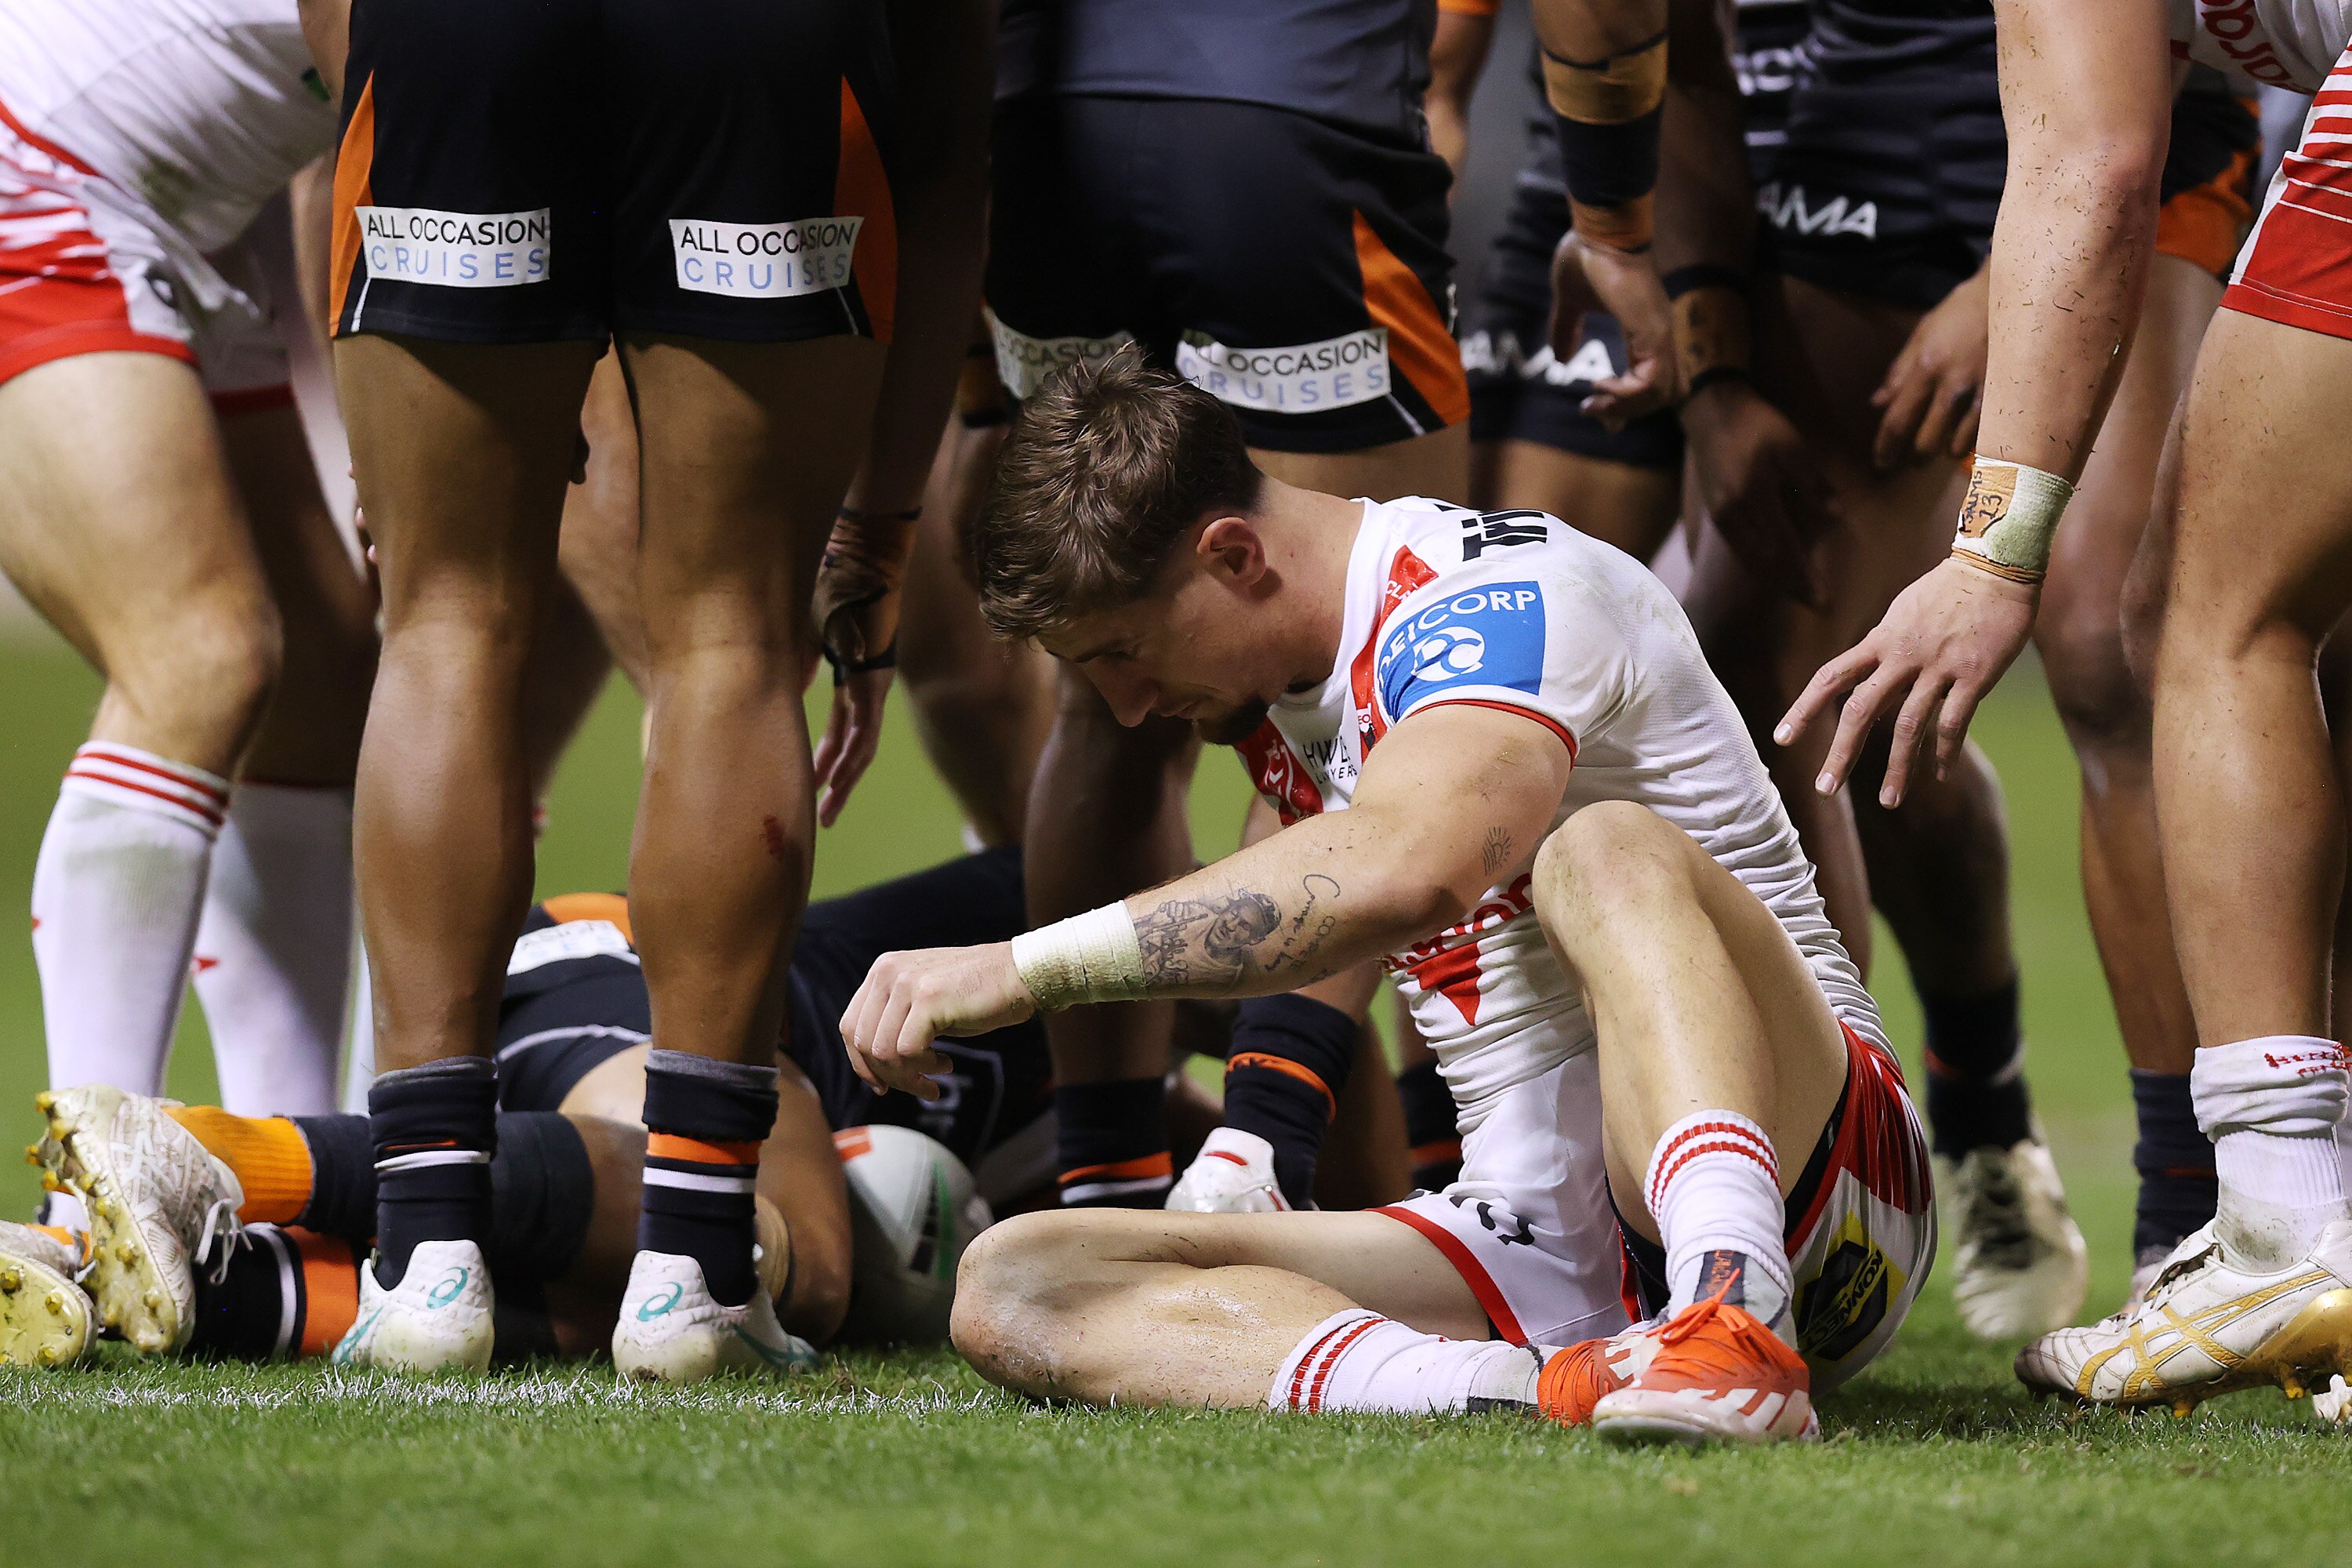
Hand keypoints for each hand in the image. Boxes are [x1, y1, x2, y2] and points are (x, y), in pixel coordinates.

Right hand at [810, 514, 915, 826]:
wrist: (857, 563)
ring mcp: (873, 687)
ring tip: (829, 809)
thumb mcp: (803, 633)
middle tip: (822, 815)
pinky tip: (838, 779)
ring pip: (862, 747)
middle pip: (852, 747)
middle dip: (836, 782)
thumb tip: (782, 690)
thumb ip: (796, 663)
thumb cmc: (830, 588)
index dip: (825, 757)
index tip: (811, 779)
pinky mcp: (875, 683)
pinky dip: (851, 756)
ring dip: (845, 781)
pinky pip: (864, 730)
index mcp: (849, 678)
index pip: (838, 729)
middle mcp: (865, 688)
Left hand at [839, 943, 1037, 1098]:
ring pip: (882, 1052)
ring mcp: (906, 983)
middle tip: (918, 1088)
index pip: (850, 1026)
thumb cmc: (978, 994)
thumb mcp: (925, 1003)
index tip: (882, 1085)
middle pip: (862, 1042)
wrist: (1021, 974)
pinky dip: (925, 1069)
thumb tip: (874, 1066)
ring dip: (908, 1076)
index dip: (861, 1063)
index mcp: (883, 970)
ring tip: (936, 1078)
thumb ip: (896, 1021)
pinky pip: (907, 1052)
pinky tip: (947, 1065)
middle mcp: (888, 972)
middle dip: (887, 1076)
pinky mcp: (927, 999)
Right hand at [1548, 234, 1678, 428]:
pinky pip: (1650, 382)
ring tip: (1594, 401)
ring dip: (1625, 408)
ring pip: (1662, 395)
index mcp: (1646, 329)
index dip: (1630, 404)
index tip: (1600, 415)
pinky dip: (1627, 394)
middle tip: (1592, 410)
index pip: (1654, 380)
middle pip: (1665, 395)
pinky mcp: (1652, 332)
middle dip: (1627, 412)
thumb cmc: (1587, 255)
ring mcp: (1660, 334)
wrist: (1600, 229)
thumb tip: (1561, 359)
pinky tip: (1600, 384)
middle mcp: (1660, 336)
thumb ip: (1566, 329)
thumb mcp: (1570, 301)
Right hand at [1681, 380, 1831, 605]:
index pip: (1784, 546)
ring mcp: (1721, 516)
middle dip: (1791, 585)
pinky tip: (1771, 571)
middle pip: (1765, 562)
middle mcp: (1733, 514)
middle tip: (1814, 605)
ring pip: (1749, 559)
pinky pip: (1739, 549)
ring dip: (1773, 580)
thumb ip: (1813, 481)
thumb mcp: (1791, 445)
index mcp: (1753, 496)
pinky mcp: (1716, 514)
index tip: (1823, 597)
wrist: (1710, 410)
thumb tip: (1835, 515)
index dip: (1803, 574)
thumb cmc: (1756, 423)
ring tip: (1796, 593)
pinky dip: (1757, 565)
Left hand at [1775, 557, 2036, 805]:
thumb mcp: (1903, 613)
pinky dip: (1946, 753)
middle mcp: (1902, 656)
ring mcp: (1938, 668)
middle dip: (1841, 752)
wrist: (1996, 566)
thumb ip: (1885, 649)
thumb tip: (1869, 682)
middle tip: (1824, 789)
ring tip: (1889, 801)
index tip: (1782, 738)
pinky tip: (1940, 774)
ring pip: (1908, 727)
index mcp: (1881, 640)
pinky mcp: (1974, 676)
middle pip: (1861, 711)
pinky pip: (1954, 723)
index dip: (1804, 708)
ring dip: (1898, 768)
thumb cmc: (1949, 590)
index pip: (1831, 677)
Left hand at [1870, 267, 1987, 469]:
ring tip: (1942, 447)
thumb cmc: (1962, 312)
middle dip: (1915, 458)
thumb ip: (1899, 371)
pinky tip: (1967, 437)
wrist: (2012, 295)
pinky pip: (1983, 435)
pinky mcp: (2006, 397)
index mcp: (1927, 368)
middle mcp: (1952, 385)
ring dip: (1944, 452)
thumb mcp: (1923, 333)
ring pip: (1956, 445)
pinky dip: (1971, 442)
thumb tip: (1878, 404)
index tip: (1881, 462)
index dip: (1885, 447)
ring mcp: (1982, 393)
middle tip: (1913, 460)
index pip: (1897, 420)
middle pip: (1925, 442)